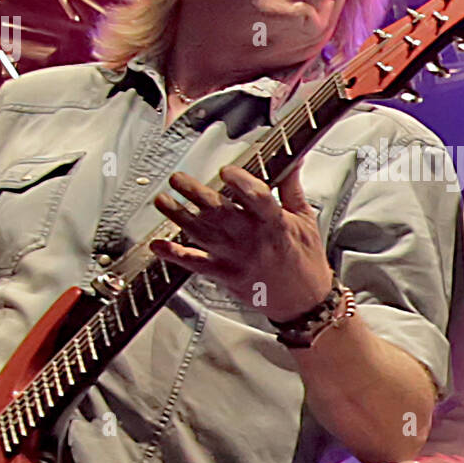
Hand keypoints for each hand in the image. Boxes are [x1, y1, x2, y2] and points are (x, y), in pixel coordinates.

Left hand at [151, 165, 332, 320]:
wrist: (304, 302)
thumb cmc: (305, 260)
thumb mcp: (304, 219)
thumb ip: (291, 187)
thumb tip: (292, 160)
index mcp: (276, 224)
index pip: (258, 199)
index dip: (241, 183)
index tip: (226, 171)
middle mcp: (254, 241)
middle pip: (221, 214)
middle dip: (196, 194)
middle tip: (178, 179)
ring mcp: (237, 260)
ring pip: (203, 234)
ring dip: (179, 216)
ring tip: (163, 200)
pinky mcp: (226, 276)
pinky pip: (197, 264)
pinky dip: (175, 255)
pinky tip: (159, 245)